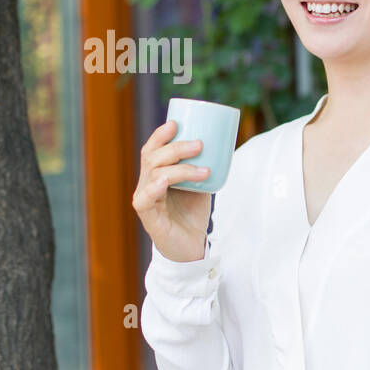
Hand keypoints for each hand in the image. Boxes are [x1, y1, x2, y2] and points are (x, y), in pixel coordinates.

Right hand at [131, 119, 212, 262]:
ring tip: (204, 169)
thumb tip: (223, 146)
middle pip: (153, 158)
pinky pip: (145, 198)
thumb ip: (204, 168)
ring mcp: (145, 199)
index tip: (175, 122)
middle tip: (199, 144)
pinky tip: (166, 180)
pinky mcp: (147, 217)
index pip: (152, 150)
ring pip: (154, 174)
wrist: (191, 246)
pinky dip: (156, 186)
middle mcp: (147, 184)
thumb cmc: (193, 214)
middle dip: (176, 147)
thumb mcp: (201, 186)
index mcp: (156, 174)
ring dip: (179, 168)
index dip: (160, 135)